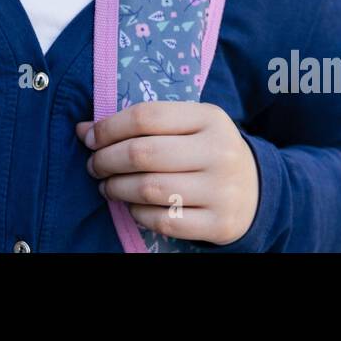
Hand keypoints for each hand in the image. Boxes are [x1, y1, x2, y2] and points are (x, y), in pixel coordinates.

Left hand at [75, 101, 258, 245]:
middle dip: (106, 160)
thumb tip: (83, 130)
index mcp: (210, 117)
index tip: (89, 138)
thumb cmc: (206, 150)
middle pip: (143, 153)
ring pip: (149, 189)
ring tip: (108, 186)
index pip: (147, 116)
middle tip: (94, 165)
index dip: (109, 128)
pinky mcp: (220, 223)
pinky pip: (164, 221)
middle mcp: (219, 152)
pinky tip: (133, 206)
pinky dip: (138, 214)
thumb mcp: (186, 125)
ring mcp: (222, 190)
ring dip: (116, 188)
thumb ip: (141, 124)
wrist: (256, 189)